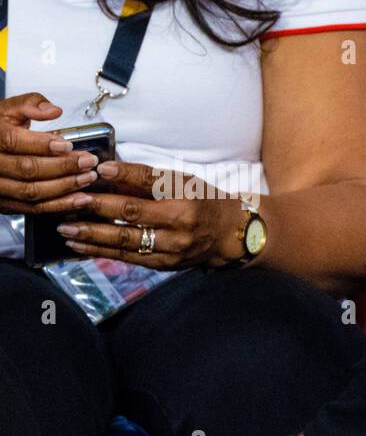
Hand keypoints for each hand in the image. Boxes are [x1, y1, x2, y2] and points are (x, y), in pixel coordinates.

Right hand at [0, 93, 102, 213]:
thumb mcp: (7, 110)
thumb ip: (30, 104)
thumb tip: (54, 110)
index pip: (13, 141)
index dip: (42, 144)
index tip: (67, 144)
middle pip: (26, 169)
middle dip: (62, 166)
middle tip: (88, 162)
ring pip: (31, 191)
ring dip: (64, 187)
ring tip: (88, 178)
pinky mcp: (3, 203)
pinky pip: (32, 209)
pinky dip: (58, 206)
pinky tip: (79, 199)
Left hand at [30, 160, 245, 268]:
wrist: (228, 235)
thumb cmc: (202, 201)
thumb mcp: (181, 182)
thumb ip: (144, 178)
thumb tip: (105, 171)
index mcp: (184, 203)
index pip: (146, 189)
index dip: (119, 181)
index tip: (94, 173)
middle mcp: (179, 229)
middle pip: (131, 218)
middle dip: (96, 211)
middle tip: (69, 203)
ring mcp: (172, 250)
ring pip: (126, 243)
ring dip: (92, 237)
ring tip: (66, 230)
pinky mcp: (165, 265)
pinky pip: (129, 258)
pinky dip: (102, 252)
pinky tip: (81, 246)